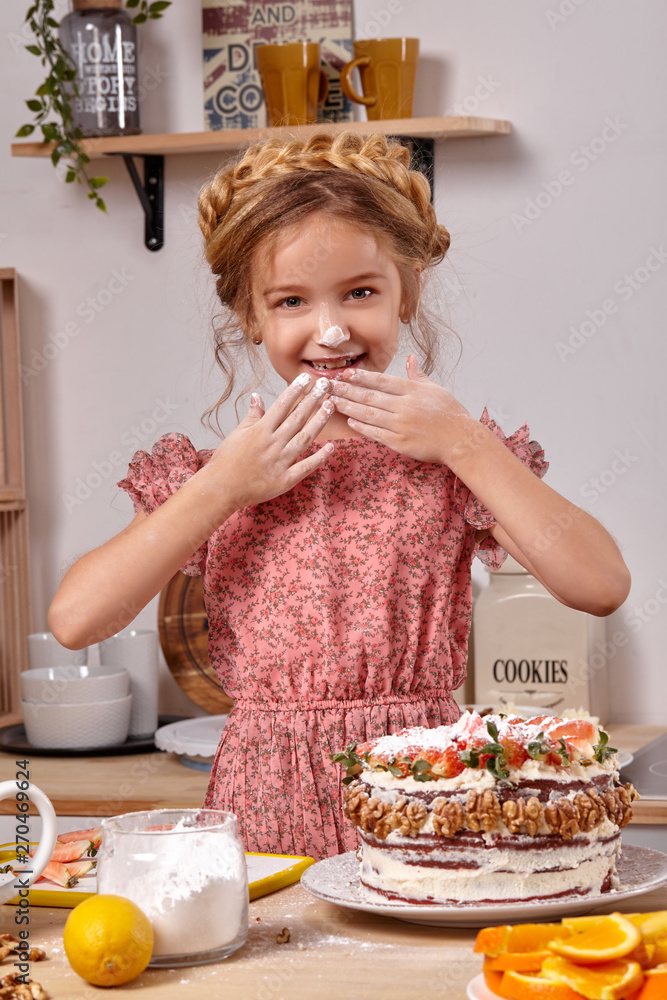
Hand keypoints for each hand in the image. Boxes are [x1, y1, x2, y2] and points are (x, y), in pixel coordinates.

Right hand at [205, 374, 335, 509]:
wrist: (220, 489)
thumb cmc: (226, 461)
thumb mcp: (236, 434)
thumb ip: (252, 415)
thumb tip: (257, 396)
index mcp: (260, 431)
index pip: (282, 405)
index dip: (295, 390)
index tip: (307, 378)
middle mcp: (272, 444)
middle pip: (297, 418)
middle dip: (312, 399)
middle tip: (326, 385)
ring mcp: (280, 462)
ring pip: (305, 438)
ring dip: (319, 421)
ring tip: (331, 406)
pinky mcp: (285, 480)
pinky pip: (306, 467)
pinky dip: (319, 457)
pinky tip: (331, 447)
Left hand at [330, 355, 484, 465]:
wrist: (460, 440)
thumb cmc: (449, 414)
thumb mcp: (435, 389)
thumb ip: (418, 375)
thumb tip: (410, 358)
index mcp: (412, 390)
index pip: (381, 381)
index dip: (361, 377)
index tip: (345, 374)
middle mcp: (404, 406)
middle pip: (370, 396)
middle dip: (347, 390)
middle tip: (330, 386)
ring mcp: (401, 425)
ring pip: (369, 414)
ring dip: (349, 407)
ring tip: (333, 401)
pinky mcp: (399, 442)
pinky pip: (376, 432)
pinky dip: (362, 426)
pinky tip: (350, 420)